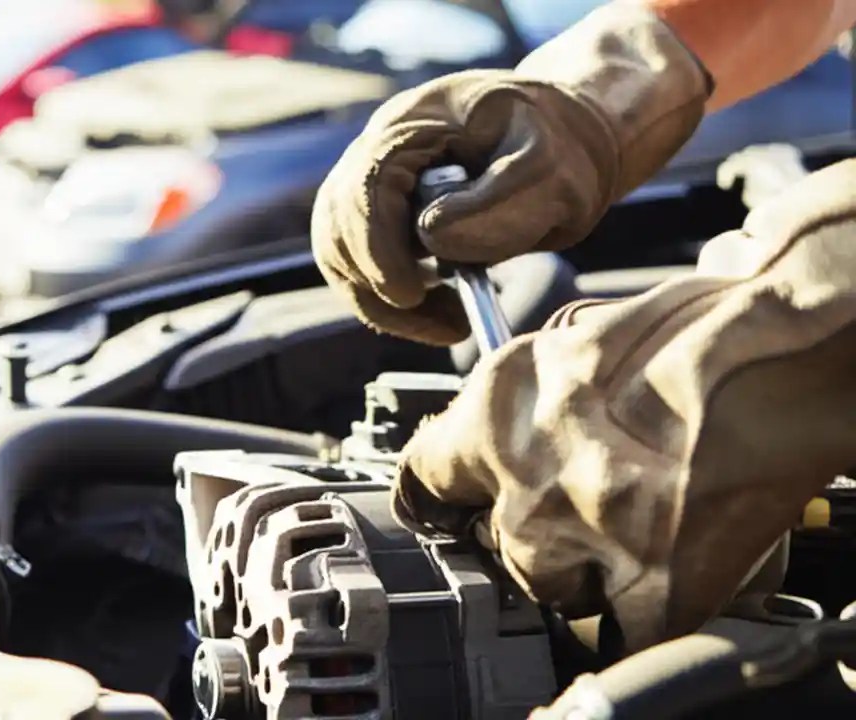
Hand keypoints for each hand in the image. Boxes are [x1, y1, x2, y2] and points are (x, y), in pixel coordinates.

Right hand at [311, 3, 708, 344]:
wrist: (567, 140)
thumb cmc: (563, 146)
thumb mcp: (551, 168)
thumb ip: (498, 201)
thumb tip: (429, 238)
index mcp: (413, 123)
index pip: (363, 188)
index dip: (376, 246)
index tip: (411, 294)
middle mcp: (378, 150)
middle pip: (337, 225)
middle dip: (378, 284)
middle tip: (445, 322)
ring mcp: (372, 183)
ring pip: (339, 253)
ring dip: (383, 301)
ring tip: (449, 322)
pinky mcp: (379, 216)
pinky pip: (359, 266)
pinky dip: (389, 301)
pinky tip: (437, 311)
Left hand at [393, 160, 855, 649]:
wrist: (792, 346)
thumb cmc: (710, 324)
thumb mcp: (583, 340)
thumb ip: (531, 398)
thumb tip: (511, 428)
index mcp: (498, 405)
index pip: (424, 477)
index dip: (444, 498)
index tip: (451, 510)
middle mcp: (523, 473)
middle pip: (499, 542)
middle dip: (539, 531)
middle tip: (598, 500)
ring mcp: (583, 537)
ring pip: (554, 587)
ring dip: (591, 569)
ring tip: (652, 518)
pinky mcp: (651, 588)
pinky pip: (626, 627)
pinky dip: (649, 608)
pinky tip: (680, 559)